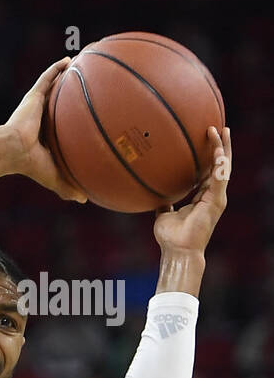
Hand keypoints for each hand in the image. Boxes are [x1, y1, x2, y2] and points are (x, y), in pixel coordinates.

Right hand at [4, 57, 86, 202]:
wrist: (13, 151)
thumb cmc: (30, 165)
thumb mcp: (54, 176)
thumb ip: (68, 186)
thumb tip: (85, 199)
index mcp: (46, 134)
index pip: (61, 123)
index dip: (72, 117)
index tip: (85, 112)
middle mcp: (42, 118)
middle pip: (59, 101)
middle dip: (71, 92)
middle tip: (88, 84)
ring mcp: (36, 106)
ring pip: (53, 86)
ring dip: (65, 75)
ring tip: (82, 64)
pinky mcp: (33, 97)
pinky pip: (47, 78)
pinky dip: (57, 68)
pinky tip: (71, 59)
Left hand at [154, 126, 230, 255]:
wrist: (178, 250)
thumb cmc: (171, 237)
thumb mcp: (163, 215)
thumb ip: (163, 204)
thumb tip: (154, 196)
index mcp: (203, 196)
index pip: (210, 171)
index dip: (210, 155)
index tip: (207, 139)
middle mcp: (213, 195)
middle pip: (221, 165)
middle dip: (221, 146)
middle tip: (219, 127)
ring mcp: (216, 197)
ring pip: (224, 167)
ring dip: (222, 148)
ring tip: (221, 130)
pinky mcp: (216, 201)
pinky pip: (220, 178)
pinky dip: (219, 163)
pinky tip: (217, 150)